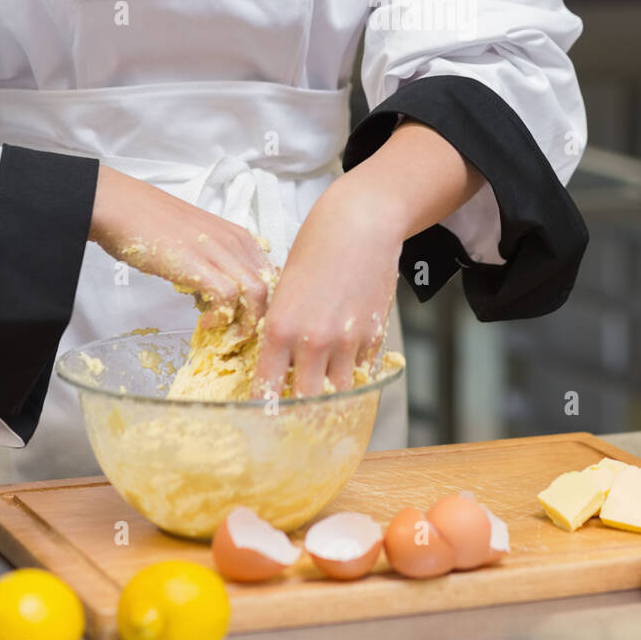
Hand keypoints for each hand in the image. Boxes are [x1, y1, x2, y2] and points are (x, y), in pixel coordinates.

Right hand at [88, 165, 278, 339]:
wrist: (122, 207)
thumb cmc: (152, 225)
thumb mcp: (198, 244)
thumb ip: (213, 269)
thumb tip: (217, 304)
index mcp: (240, 237)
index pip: (275, 276)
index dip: (269, 305)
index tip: (252, 323)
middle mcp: (236, 242)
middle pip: (273, 287)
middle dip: (263, 319)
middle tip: (241, 336)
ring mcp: (218, 250)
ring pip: (259, 293)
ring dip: (247, 322)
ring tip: (226, 334)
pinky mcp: (197, 262)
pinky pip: (228, 295)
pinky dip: (222, 317)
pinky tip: (206, 322)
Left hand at [251, 174, 403, 397]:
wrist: (359, 225)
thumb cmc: (315, 250)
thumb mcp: (282, 292)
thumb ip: (280, 333)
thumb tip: (278, 370)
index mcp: (279, 329)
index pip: (267, 392)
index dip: (266, 409)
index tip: (267, 414)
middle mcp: (312, 341)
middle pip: (305, 403)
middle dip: (300, 410)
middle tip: (297, 411)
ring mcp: (347, 341)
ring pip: (339, 394)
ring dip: (330, 394)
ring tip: (324, 388)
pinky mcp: (374, 336)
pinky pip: (361, 371)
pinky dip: (353, 371)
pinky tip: (346, 357)